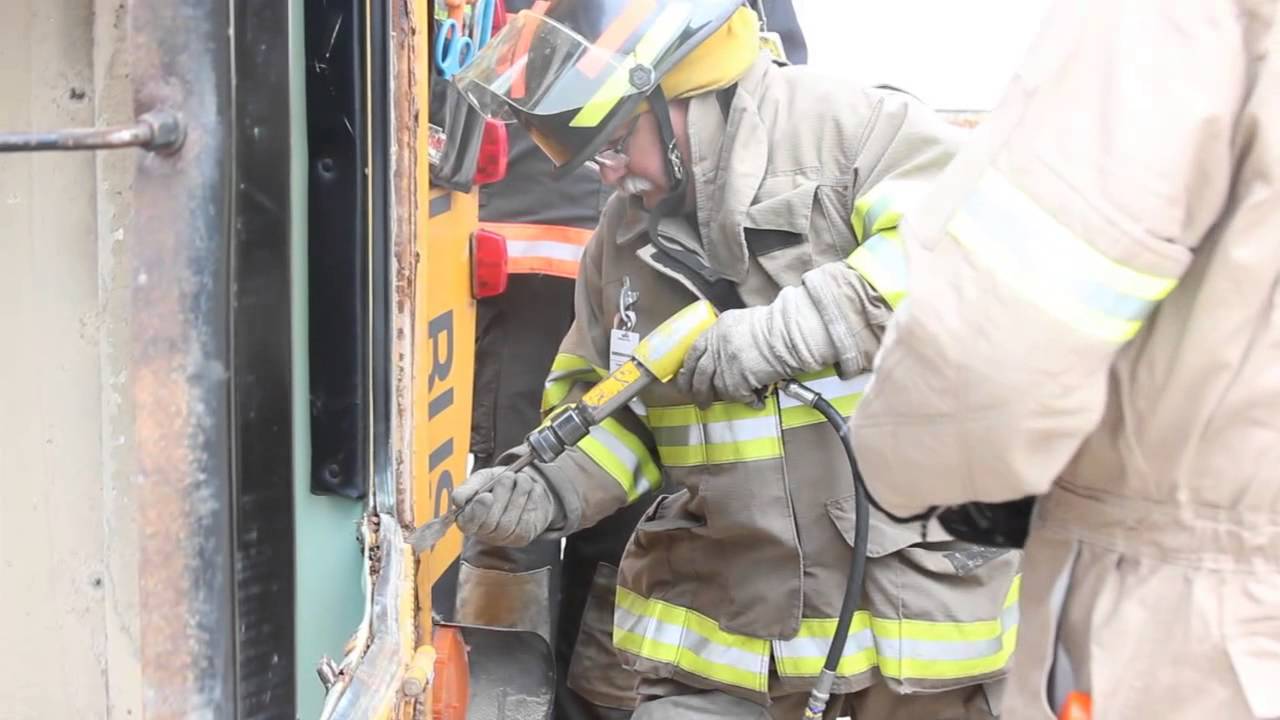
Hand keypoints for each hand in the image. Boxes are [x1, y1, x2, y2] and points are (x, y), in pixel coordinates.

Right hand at [452, 464, 560, 546]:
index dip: (477, 512)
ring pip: (509, 522)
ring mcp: (503, 538)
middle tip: (508, 476)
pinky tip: (531, 490)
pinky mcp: (522, 537)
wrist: (524, 485)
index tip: (486, 496)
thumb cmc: (497, 483)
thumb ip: (468, 488)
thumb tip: (457, 500)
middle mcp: (484, 533)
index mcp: (468, 519)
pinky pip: (526, 522)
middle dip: (501, 496)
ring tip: (521, 479)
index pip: (468, 523)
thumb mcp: (481, 479)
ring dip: (518, 495)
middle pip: (491, 523)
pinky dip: (531, 501)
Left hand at [676, 284, 838, 407]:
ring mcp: (725, 363)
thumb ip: (731, 334)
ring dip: (711, 398)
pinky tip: (749, 401)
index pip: (695, 349)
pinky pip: (734, 395)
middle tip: (694, 396)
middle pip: (699, 371)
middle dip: (694, 387)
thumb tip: (729, 348)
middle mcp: (717, 345)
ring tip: (708, 406)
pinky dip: (741, 400)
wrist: (788, 332)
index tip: (686, 374)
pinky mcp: (736, 379)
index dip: (688, 365)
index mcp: (718, 328)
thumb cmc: (776, 325)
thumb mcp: (745, 320)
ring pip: (712, 386)